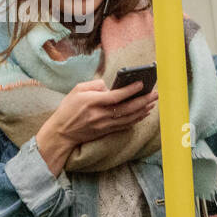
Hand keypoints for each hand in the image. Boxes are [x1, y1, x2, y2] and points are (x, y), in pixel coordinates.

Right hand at [35, 79, 157, 174]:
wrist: (61, 133)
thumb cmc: (68, 109)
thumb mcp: (76, 90)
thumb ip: (95, 85)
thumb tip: (110, 86)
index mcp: (92, 102)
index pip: (115, 96)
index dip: (130, 90)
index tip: (141, 84)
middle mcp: (100, 115)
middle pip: (127, 108)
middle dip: (143, 100)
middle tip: (155, 93)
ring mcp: (104, 125)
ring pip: (129, 118)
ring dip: (143, 110)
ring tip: (153, 102)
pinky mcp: (106, 132)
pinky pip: (126, 125)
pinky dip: (137, 119)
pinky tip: (144, 113)